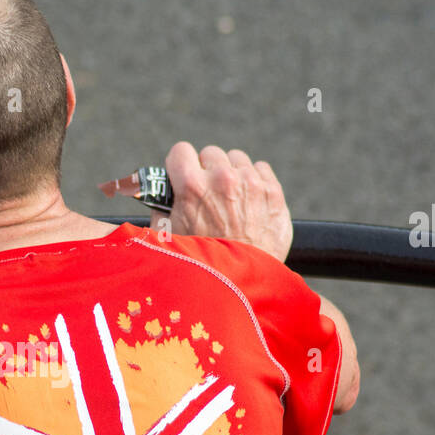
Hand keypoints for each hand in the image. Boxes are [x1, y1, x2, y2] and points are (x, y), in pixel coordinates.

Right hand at [149, 142, 292, 263]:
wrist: (242, 284)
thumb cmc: (201, 264)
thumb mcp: (168, 238)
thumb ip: (161, 208)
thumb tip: (161, 193)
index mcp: (193, 187)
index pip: (180, 151)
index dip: (180, 165)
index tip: (182, 176)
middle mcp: (223, 179)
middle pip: (210, 154)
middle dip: (207, 171)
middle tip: (208, 194)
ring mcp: (251, 183)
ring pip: (237, 159)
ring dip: (232, 173)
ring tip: (230, 199)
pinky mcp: (273, 192)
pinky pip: (260, 169)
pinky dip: (254, 180)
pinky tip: (248, 201)